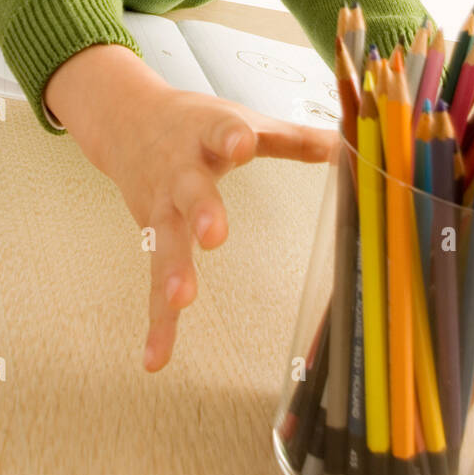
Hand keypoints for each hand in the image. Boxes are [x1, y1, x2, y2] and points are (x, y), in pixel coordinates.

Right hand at [105, 86, 334, 372]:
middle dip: (201, 210)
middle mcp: (179, 170)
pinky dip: (158, 321)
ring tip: (181, 298)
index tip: (241, 143)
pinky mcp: (151, 233)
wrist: (127, 119)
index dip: (231, 136)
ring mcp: (162, 203)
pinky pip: (153, 280)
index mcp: (207, 133)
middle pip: (190, 190)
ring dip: (173, 269)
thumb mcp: (241, 121)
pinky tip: (157, 355)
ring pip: (166, 238)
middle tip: (213, 234)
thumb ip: (293, 138)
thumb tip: (346, 143)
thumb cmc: (192, 122)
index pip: (221, 130)